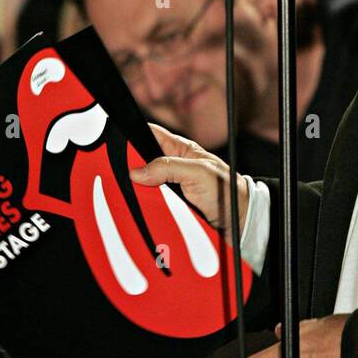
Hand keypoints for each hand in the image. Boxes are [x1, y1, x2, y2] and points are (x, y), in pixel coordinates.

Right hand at [129, 123, 249, 247]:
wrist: (239, 222)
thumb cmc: (228, 191)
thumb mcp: (199, 173)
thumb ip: (169, 167)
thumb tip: (137, 172)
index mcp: (179, 150)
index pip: (149, 135)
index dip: (132, 138)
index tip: (117, 148)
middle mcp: (171, 168)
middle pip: (140, 165)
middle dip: (131, 172)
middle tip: (124, 179)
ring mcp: (168, 189)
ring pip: (142, 188)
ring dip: (138, 194)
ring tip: (133, 198)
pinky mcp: (168, 208)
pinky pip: (149, 207)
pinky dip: (144, 210)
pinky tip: (140, 213)